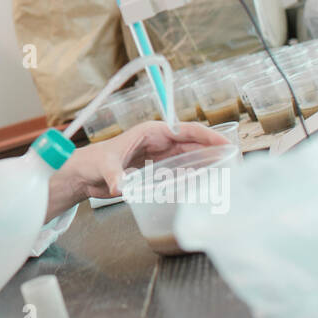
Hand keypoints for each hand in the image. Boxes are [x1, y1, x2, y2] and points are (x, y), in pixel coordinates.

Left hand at [67, 121, 229, 199]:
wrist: (84, 174)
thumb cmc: (93, 163)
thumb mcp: (105, 168)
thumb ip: (115, 177)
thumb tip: (121, 188)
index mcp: (150, 132)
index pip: (185, 130)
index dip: (207, 135)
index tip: (225, 142)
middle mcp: (157, 140)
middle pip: (192, 142)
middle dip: (213, 149)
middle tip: (234, 160)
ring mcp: (158, 153)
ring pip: (189, 155)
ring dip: (206, 161)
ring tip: (226, 171)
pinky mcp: (155, 166)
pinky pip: (179, 167)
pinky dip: (193, 172)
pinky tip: (204, 182)